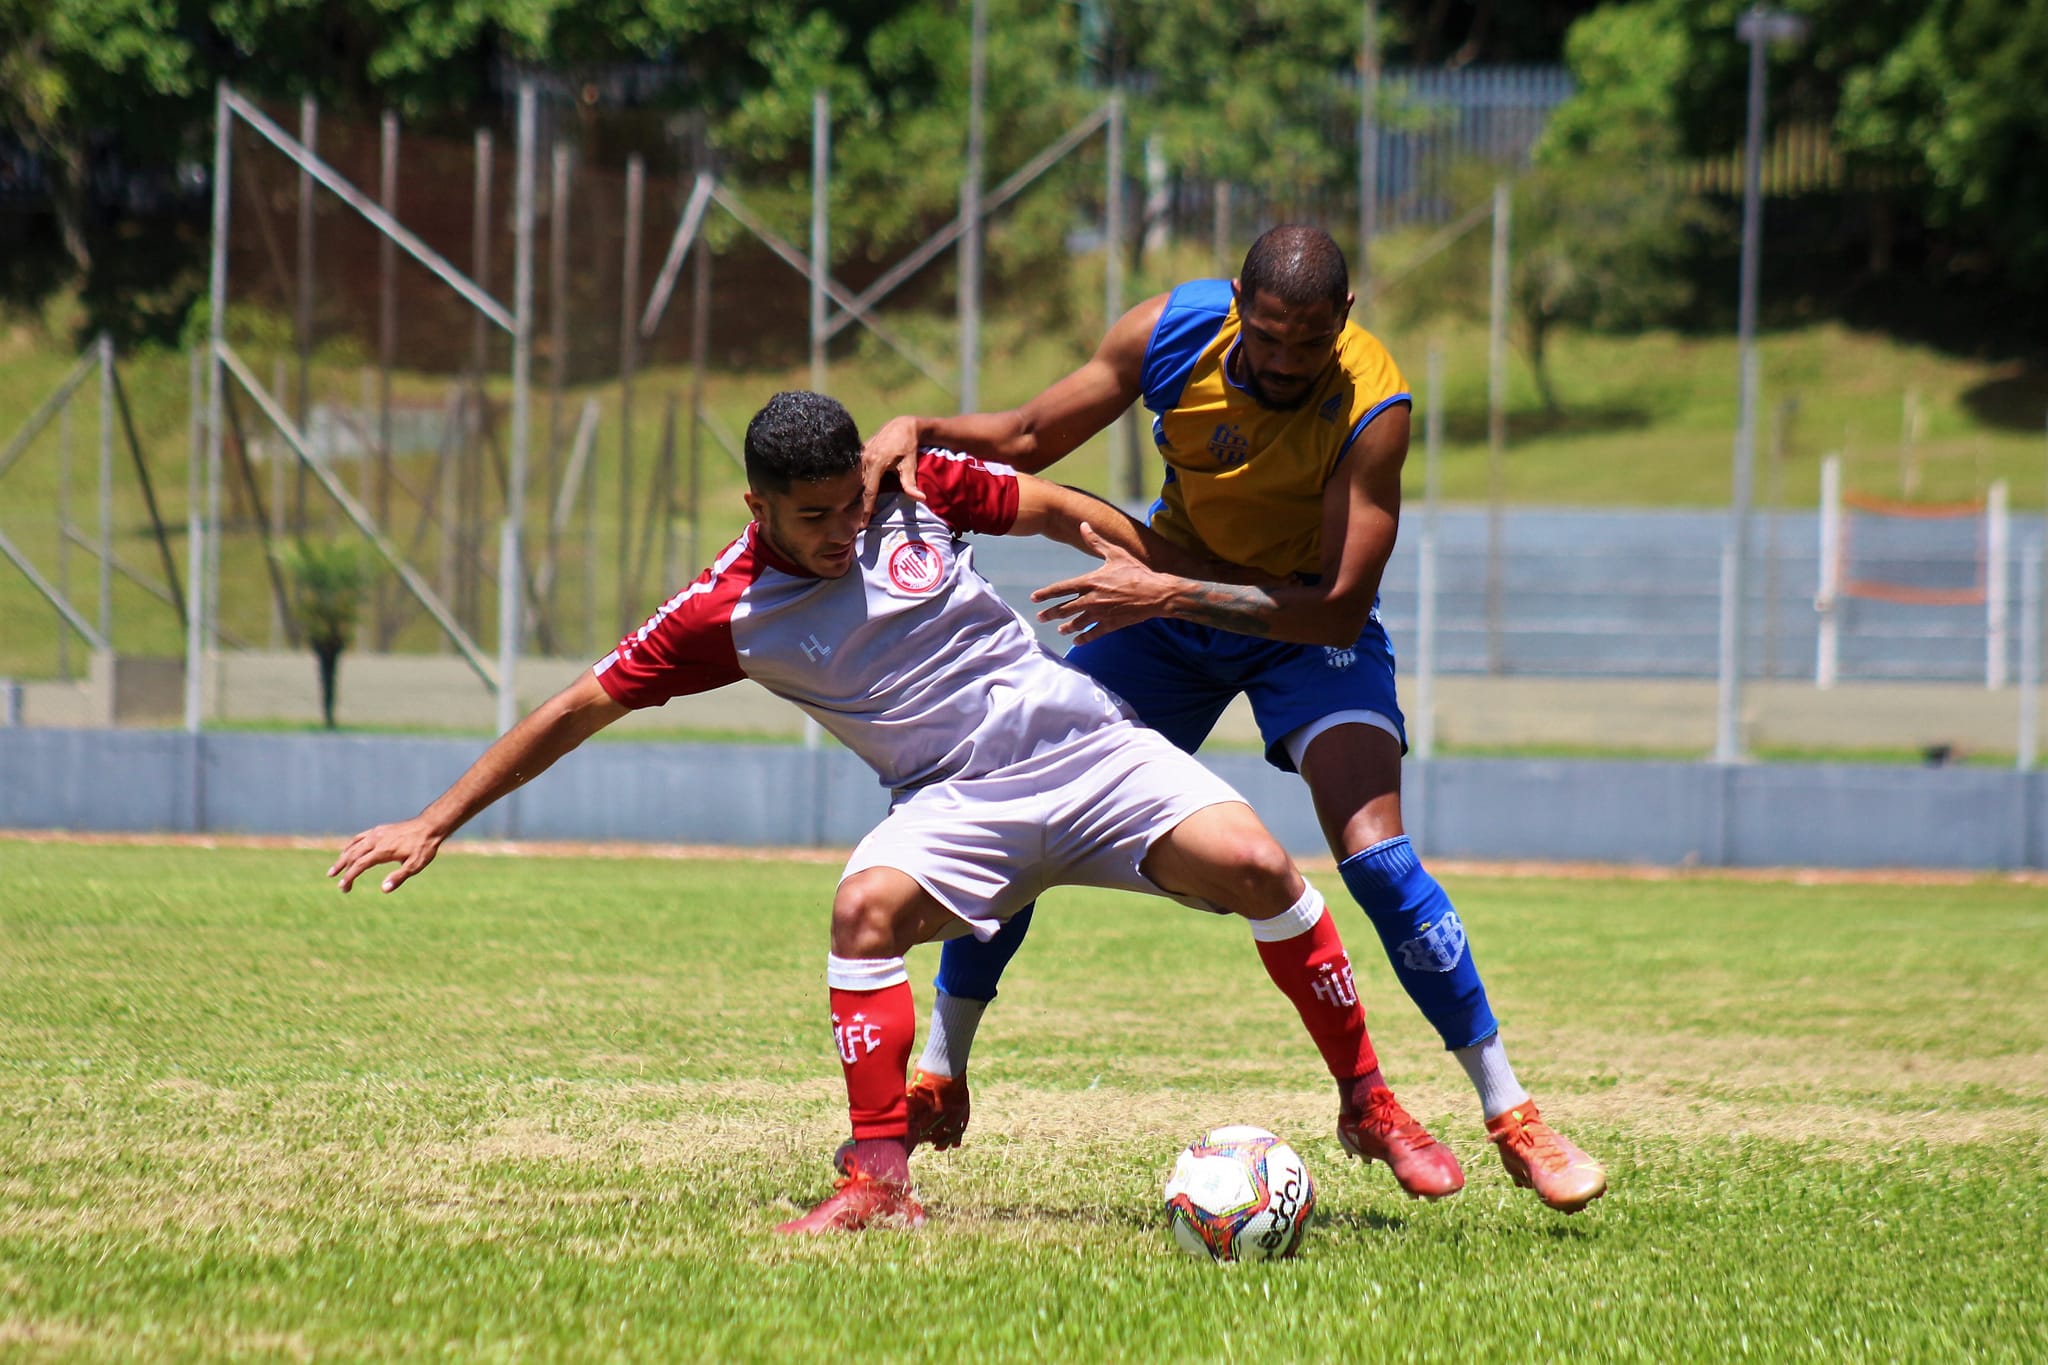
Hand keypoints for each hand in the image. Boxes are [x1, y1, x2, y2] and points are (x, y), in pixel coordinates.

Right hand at [328, 818, 444, 893]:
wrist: (429, 826)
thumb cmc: (424, 847)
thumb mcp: (415, 865)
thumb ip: (399, 877)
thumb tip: (383, 889)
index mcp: (382, 851)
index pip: (359, 865)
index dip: (349, 877)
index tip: (344, 887)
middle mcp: (376, 840)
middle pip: (352, 855)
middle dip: (342, 868)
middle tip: (334, 879)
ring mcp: (376, 833)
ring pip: (353, 845)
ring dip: (343, 857)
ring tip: (335, 868)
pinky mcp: (379, 829)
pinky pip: (360, 837)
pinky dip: (351, 845)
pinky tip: (348, 851)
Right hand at [859, 415, 926, 521]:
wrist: (902, 426)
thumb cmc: (908, 446)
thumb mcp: (911, 465)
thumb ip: (911, 483)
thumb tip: (921, 498)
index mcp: (876, 464)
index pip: (869, 492)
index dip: (866, 509)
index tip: (863, 524)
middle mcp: (864, 459)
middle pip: (859, 488)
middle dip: (858, 506)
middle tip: (856, 523)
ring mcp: (860, 454)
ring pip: (855, 480)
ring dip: (855, 496)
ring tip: (854, 512)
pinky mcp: (860, 452)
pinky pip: (855, 472)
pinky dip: (856, 484)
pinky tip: (855, 495)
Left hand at [1030, 522, 1179, 644]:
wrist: (1156, 593)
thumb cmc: (1136, 571)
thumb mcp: (1115, 554)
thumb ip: (1096, 541)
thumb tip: (1083, 525)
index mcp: (1090, 582)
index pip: (1061, 589)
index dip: (1045, 594)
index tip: (1034, 598)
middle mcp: (1091, 599)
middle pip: (1064, 609)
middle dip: (1050, 613)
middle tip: (1040, 617)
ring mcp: (1100, 614)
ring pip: (1076, 623)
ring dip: (1066, 627)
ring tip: (1059, 630)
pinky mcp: (1111, 625)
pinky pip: (1092, 634)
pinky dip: (1084, 638)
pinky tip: (1078, 641)